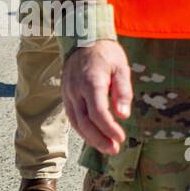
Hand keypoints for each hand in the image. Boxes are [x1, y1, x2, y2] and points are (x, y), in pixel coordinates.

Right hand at [62, 40, 131, 154]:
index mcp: (91, 83)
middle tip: (114, 150)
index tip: (121, 138)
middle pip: (84, 122)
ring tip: (106, 148)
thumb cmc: (107, 54)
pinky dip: (83, 129)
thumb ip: (123, 91)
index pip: (98, 112)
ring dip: (90, 138)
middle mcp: (76, 91)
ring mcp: (68, 94)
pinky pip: (73, 117)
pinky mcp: (66, 96)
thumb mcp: (121, 67)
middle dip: (99, 139)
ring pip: (76, 122)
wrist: (83, 40)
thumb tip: (124, 115)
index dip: (109, 128)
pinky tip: (94, 137)